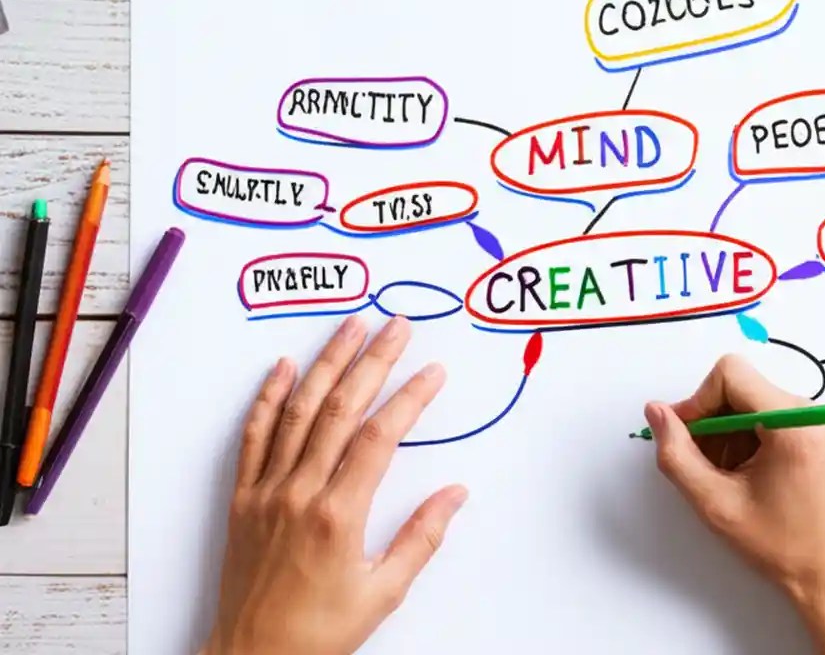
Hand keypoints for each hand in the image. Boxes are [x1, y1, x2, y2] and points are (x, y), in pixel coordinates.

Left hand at [201, 316, 466, 654]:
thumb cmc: (318, 633)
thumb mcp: (383, 592)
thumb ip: (421, 538)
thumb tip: (455, 495)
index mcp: (338, 515)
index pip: (380, 437)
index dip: (409, 398)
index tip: (432, 372)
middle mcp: (299, 493)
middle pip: (340, 409)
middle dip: (373, 362)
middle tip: (397, 327)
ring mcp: (266, 491)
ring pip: (298, 412)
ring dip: (326, 364)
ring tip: (350, 328)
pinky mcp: (243, 498)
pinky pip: (254, 436)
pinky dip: (267, 398)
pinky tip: (281, 368)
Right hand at [645, 355, 824, 654]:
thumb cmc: (784, 548)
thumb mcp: (717, 504)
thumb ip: (677, 455)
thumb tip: (657, 413)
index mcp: (794, 422)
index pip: (730, 374)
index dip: (697, 401)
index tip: (684, 436)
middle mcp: (814, 412)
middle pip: (742, 388)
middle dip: (712, 422)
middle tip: (702, 466)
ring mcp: (822, 422)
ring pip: (755, 404)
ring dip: (730, 435)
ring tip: (729, 480)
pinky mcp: (823, 435)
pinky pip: (774, 418)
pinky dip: (750, 440)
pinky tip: (748, 478)